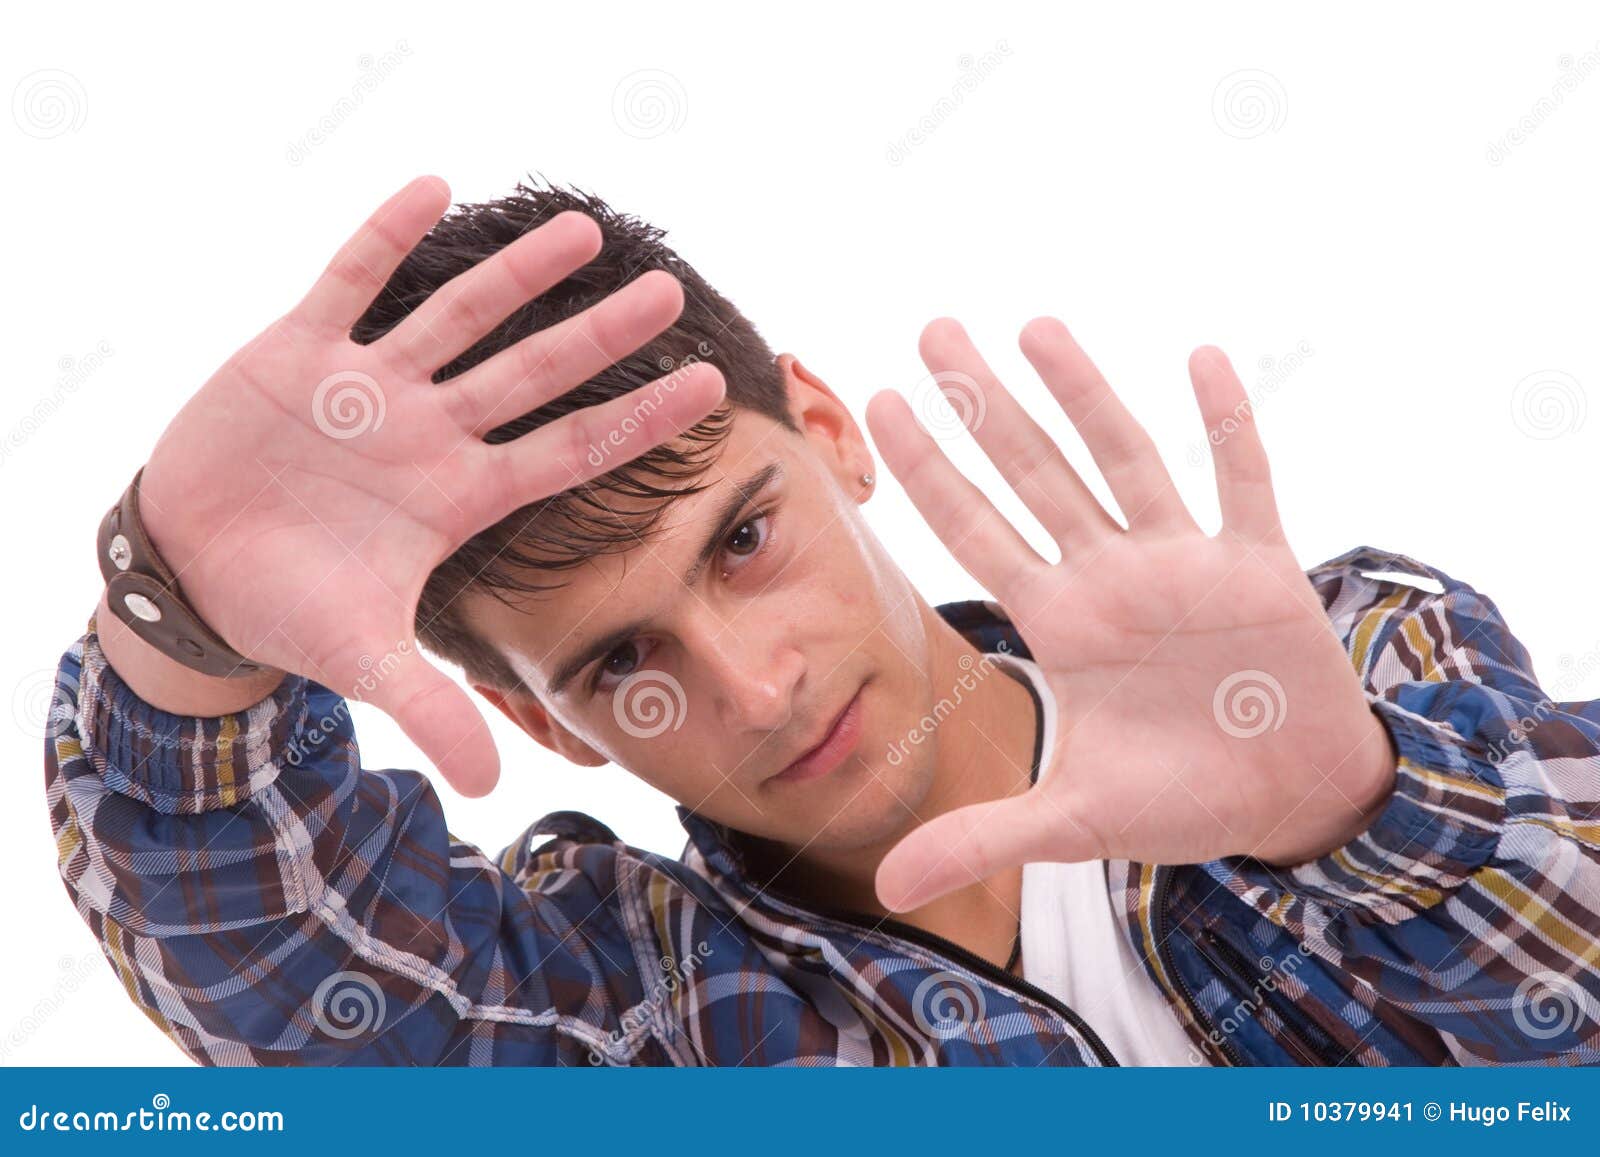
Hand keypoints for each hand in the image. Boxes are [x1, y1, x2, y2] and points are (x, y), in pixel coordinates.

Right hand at [128, 176, 724, 795]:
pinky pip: (348, 280)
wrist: (199, 573)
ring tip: (582, 231)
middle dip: (598, 336)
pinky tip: (432, 183)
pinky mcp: (297, 352)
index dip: (637, 423)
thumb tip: (493, 790)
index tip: (711, 390)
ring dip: (514, 273)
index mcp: (458, 494)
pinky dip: (383, 236)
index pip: (569, 451)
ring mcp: (369, 386)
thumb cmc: (292, 607)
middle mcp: (429, 430)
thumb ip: (430, 710)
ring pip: (457, 314)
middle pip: (532, 372)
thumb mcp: (364, 659)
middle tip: (671, 293)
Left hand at [867, 318, 1396, 911]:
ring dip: (1086, 395)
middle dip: (985, 405)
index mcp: (1064, 621)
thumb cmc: (1181, 797)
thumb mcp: (1076, 820)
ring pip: (1127, 460)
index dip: (930, 470)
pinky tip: (1202, 359)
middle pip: (1036, 472)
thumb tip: (884, 888)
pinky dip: (1229, 426)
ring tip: (1035, 326)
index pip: (978, 530)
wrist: (1288, 797)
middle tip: (933, 329)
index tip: (879, 403)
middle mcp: (1114, 576)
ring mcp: (1186, 564)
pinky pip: (1243, 484)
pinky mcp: (1263, 569)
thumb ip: (984, 836)